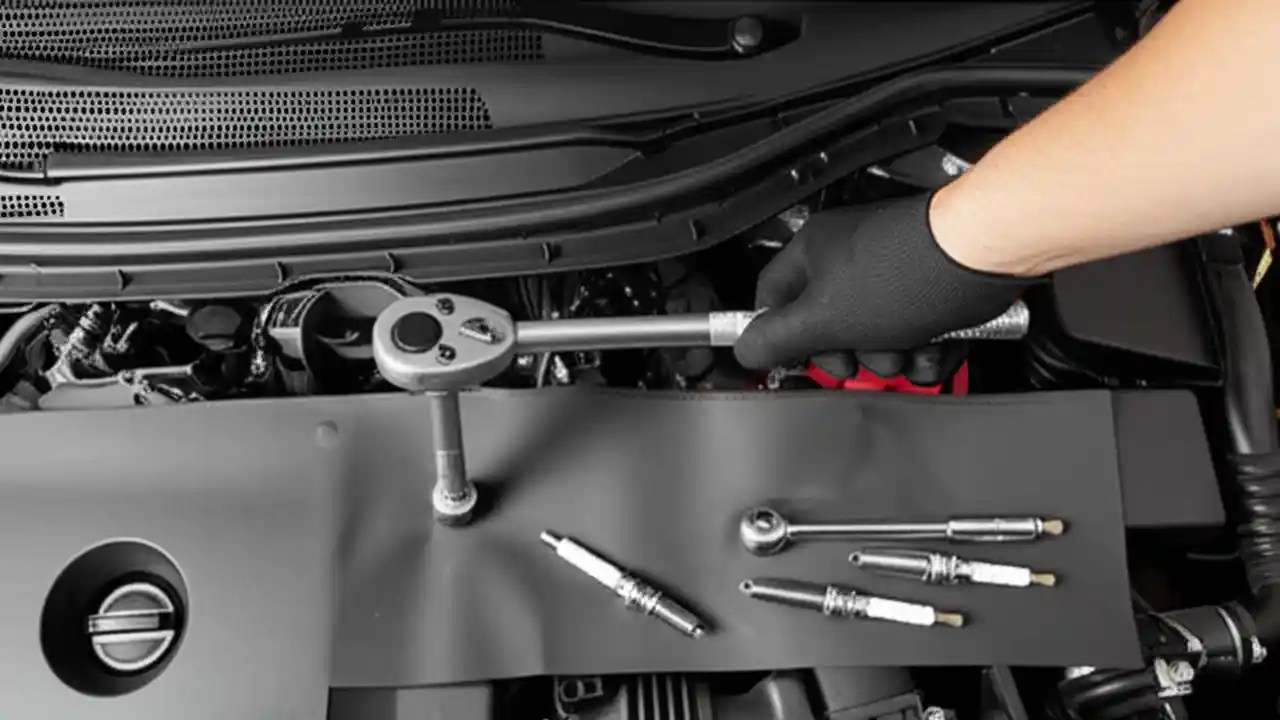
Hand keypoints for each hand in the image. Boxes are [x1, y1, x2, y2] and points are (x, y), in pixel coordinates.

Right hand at [734, 194, 1030, 369]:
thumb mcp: (824, 318)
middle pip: (830, 326)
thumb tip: (746, 349)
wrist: (985, 253)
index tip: (797, 359)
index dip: (781, 336)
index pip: (772, 299)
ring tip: (911, 348)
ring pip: (878, 336)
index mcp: (814, 253)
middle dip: (852, 354)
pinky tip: (937, 347)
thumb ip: (776, 338)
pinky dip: (928, 349)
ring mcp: (893, 271)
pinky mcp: (931, 286)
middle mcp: (851, 257)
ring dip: (895, 357)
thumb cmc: (909, 271)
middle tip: (863, 355)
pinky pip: (916, 332)